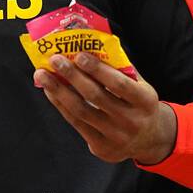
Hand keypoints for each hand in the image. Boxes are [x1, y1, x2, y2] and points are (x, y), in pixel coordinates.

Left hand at [35, 52, 177, 164]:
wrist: (150, 141)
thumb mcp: (141, 87)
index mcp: (145, 101)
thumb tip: (92, 45)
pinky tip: (51, 91)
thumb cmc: (140, 105)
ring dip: (59, 91)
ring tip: (42, 75)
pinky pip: (76, 123)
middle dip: (73, 76)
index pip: (119, 84)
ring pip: (81, 111)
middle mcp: (131, 121)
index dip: (98, 69)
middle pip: (96, 97)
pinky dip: (61, 105)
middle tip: (55, 60)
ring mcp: (115, 137)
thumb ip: (122, 70)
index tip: (79, 54)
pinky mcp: (101, 147)